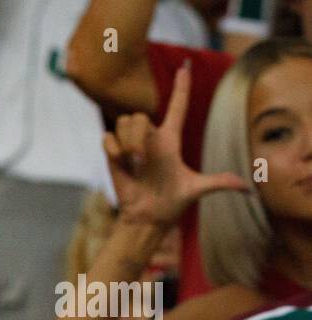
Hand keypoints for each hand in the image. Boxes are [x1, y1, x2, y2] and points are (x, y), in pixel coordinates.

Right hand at [103, 62, 249, 227]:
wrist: (147, 217)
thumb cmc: (171, 203)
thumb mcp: (196, 190)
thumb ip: (220, 183)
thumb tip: (248, 189)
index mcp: (171, 140)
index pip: (178, 106)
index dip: (182, 86)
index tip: (185, 67)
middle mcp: (151, 138)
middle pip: (140, 115)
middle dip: (137, 136)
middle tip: (141, 160)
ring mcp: (131, 145)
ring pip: (124, 122)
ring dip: (127, 143)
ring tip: (133, 164)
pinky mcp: (113, 154)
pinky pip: (107, 137)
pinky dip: (112, 150)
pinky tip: (120, 163)